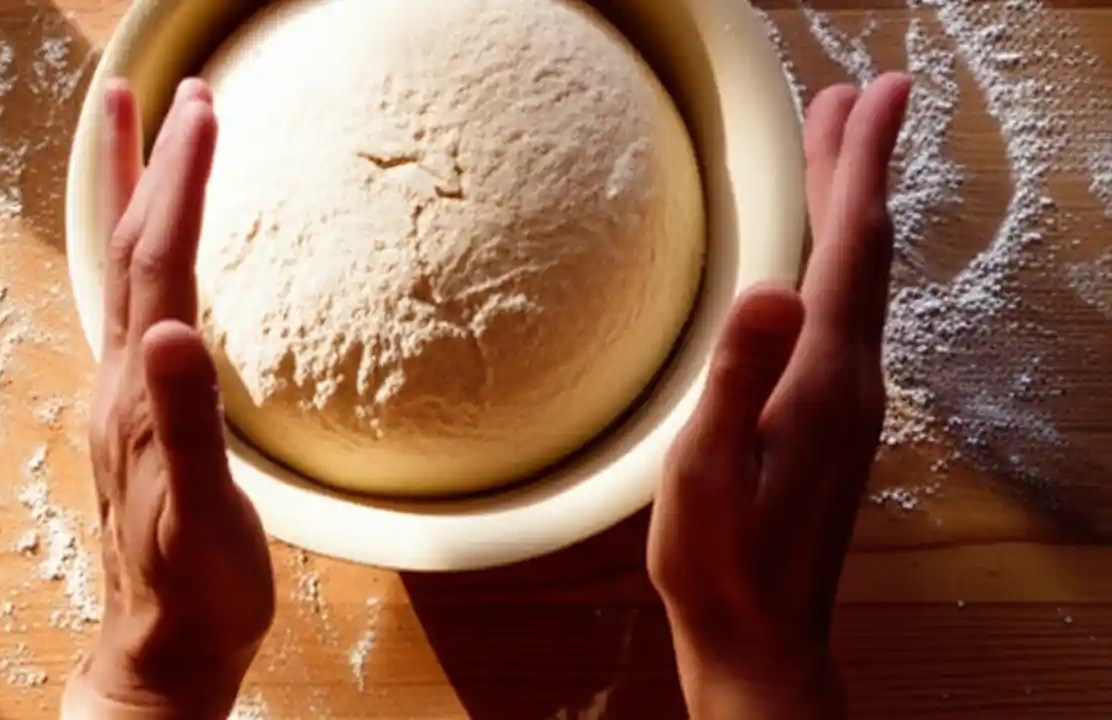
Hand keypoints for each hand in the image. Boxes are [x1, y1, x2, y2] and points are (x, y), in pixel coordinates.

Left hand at [68, 78, 274, 717]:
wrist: (167, 646)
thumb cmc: (196, 589)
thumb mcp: (202, 515)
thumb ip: (188, 425)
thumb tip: (171, 331)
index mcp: (142, 391)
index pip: (159, 264)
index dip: (179, 184)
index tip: (201, 109)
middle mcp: (127, 380)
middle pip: (130, 251)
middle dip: (148, 165)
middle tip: (167, 91)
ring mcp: (132, 395)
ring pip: (128, 275)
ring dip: (135, 200)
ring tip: (143, 142)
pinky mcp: (147, 414)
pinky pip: (141, 309)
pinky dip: (150, 257)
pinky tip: (163, 259)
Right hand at [647, 73, 911, 718]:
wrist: (758, 638)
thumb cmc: (720, 561)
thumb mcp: (705, 471)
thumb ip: (737, 378)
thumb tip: (773, 287)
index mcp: (820, 378)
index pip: (849, 249)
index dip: (859, 165)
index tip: (872, 95)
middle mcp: (850, 379)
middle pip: (863, 252)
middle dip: (861, 168)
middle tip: (859, 97)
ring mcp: (847, 399)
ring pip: (857, 280)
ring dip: (852, 207)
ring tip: (838, 154)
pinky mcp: (832, 416)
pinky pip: (846, 312)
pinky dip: (840, 258)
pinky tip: (821, 259)